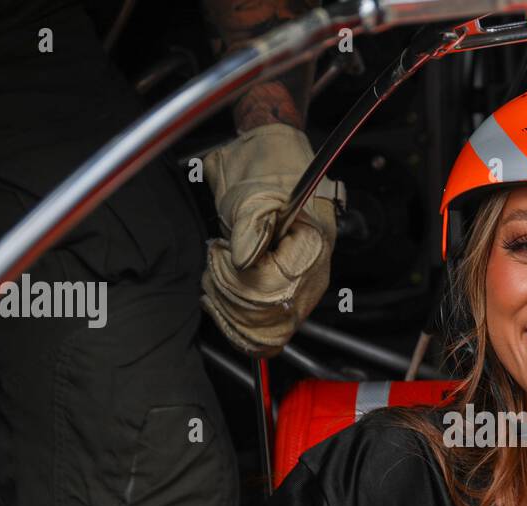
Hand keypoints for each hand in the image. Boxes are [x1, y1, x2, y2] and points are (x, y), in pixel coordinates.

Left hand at [201, 123, 342, 356]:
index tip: (221, 254)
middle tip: (214, 268)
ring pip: (270, 330)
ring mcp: (303, 285)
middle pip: (272, 319)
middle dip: (231, 300)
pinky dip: (240, 321)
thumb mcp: (252, 193)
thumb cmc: (268, 166)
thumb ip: (249, 230)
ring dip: (233, 313)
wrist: (275, 153)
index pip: (273, 293)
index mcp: (311, 247)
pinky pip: (269, 326)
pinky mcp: (288, 292)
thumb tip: (242, 264)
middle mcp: (313, 273)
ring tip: (215, 281)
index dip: (238, 281)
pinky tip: (221, 300)